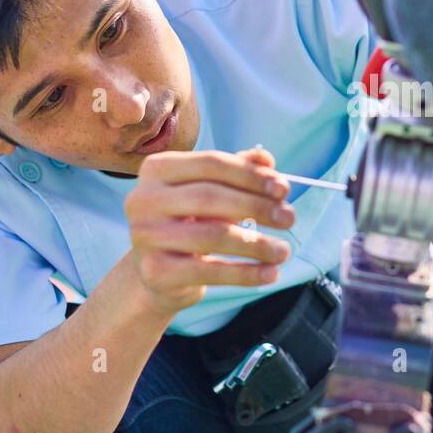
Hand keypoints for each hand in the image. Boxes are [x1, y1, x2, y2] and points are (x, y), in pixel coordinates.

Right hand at [124, 146, 294, 318]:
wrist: (158, 274)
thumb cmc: (190, 222)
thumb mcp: (212, 192)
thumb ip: (238, 172)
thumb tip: (267, 159)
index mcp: (157, 169)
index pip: (212, 163)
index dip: (251, 175)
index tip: (284, 189)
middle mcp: (143, 199)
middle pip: (210, 197)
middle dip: (257, 206)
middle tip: (290, 218)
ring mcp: (145, 237)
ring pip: (213, 235)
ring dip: (257, 244)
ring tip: (284, 250)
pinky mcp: (155, 272)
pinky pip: (210, 272)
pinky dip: (246, 274)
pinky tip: (270, 273)